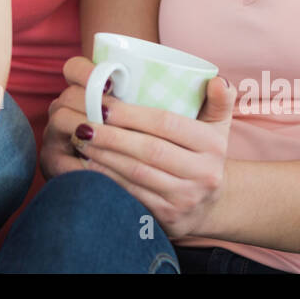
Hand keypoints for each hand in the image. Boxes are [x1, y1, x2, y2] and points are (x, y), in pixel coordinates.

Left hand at [42, 56, 234, 239]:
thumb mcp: (218, 126)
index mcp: (213, 145)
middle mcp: (204, 174)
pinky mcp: (169, 218)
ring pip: (138, 174)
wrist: (210, 204)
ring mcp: (186, 198)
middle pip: (150, 150)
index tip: (103, 105)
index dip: (133, 114)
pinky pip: (132, 195)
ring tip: (81, 141)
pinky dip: (108, 179)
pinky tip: (89, 166)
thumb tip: (217, 80)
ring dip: (104, 157)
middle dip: (112, 136)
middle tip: (84, 124)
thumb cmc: (204, 155)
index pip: (167, 124)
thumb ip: (219, 101)